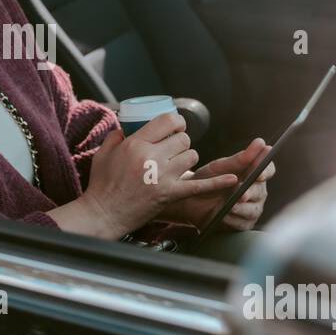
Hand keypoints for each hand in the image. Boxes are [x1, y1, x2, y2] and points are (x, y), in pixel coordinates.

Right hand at [53, 112, 238, 239]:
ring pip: (192, 156)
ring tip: (177, 165)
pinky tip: (233, 179)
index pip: (167, 121)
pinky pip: (199, 185)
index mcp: (136, 144)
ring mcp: (163, 177)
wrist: (105, 213)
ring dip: (187, 158)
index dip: (176, 122)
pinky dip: (218, 183)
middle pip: (183, 139)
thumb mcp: (104, 154)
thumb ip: (116, 137)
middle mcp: (151, 158)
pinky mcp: (170, 194)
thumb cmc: (102, 184)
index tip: (176, 126)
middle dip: (181, 142)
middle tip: (174, 149)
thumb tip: (126, 127)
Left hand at [159, 138, 274, 231]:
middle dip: (250, 192)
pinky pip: (242, 223)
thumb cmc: (207, 180)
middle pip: (260, 191)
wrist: (189, 200)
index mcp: (253, 174)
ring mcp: (251, 208)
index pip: (267, 170)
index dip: (265, 171)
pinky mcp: (243, 223)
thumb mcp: (220, 167)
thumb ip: (241, 157)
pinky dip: (233, 220)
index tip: (259, 173)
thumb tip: (260, 142)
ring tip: (231, 205)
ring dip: (242, 208)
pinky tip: (224, 216)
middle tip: (241, 193)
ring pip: (253, 209)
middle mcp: (256, 191)